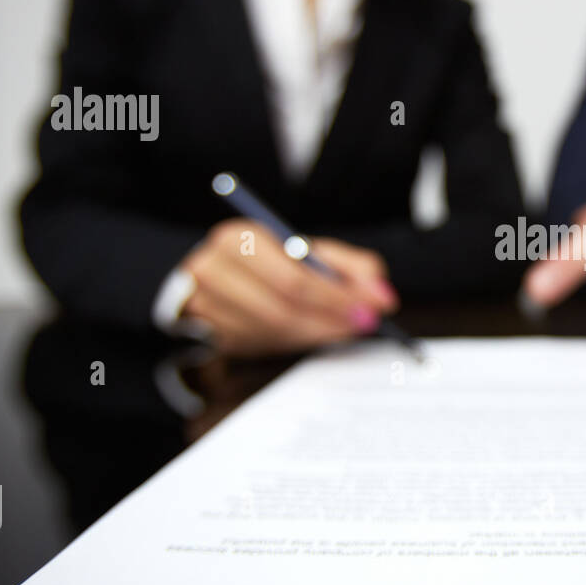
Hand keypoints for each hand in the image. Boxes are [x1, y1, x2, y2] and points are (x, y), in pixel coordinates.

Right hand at [180, 219, 397, 355]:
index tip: (369, 311)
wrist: (221, 277)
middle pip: (280, 310)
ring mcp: (201, 303)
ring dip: (311, 335)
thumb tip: (384, 299)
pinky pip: (254, 346)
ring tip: (338, 330)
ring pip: (268, 333)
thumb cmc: (274, 263)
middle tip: (361, 326)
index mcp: (238, 238)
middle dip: (328, 322)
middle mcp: (211, 267)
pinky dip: (287, 343)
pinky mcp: (201, 332)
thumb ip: (353, 269)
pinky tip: (307, 332)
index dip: (335, 299)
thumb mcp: (313, 254)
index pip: (293, 279)